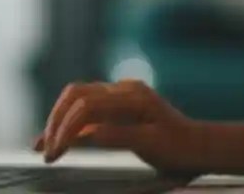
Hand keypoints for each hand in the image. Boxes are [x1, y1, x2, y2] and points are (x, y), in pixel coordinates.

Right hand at [32, 80, 200, 175]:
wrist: (201, 146)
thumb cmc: (180, 149)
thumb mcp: (152, 145)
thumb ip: (119, 136)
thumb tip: (87, 134)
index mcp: (132, 96)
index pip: (86, 106)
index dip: (66, 128)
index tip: (54, 152)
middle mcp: (123, 90)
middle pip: (76, 95)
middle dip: (56, 122)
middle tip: (46, 151)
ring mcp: (120, 95)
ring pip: (77, 98)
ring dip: (58, 120)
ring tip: (42, 145)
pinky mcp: (117, 106)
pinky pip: (86, 108)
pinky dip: (69, 122)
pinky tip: (56, 138)